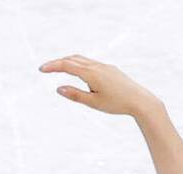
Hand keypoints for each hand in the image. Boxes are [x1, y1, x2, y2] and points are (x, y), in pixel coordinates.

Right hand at [39, 55, 161, 117]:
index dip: (52, 66)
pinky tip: (82, 73)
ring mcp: (105, 66)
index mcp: (90, 73)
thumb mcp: (94, 102)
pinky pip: (92, 63)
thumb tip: (59, 89)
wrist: (141, 102)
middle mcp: (96, 66)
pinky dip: (81, 65)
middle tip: (48, 68)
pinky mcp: (111, 69)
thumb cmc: (118, 104)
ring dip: (70, 62)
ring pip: (82, 59)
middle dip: (58, 63)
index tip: (41, 69)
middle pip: (72, 59)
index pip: (66, 65)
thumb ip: (76, 95)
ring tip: (62, 69)